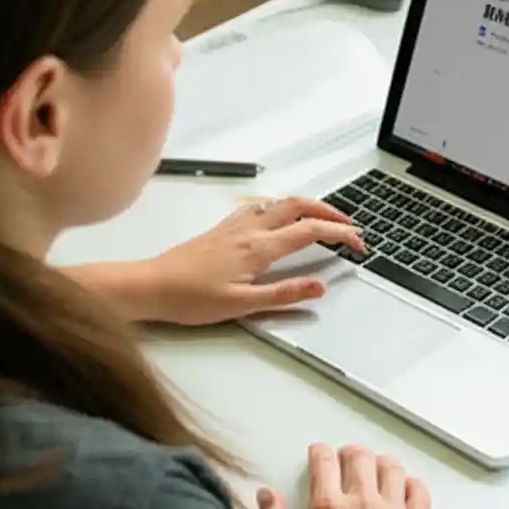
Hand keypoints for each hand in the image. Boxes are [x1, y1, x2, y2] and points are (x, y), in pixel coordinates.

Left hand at [136, 196, 365, 324]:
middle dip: (329, 210)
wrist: (150, 286)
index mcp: (259, 248)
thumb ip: (283, 293)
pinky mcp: (223, 230)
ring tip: (323, 219)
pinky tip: (281, 219)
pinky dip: (282, 208)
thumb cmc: (190, 298)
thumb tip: (319, 286)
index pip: (310, 231)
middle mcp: (249, 230)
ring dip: (307, 205)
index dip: (340, 233)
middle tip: (349, 225)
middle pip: (298, 205)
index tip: (358, 243)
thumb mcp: (242, 305)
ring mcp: (235, 227)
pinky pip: (260, 208)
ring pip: (279, 203)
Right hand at [258, 445, 430, 508]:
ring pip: (393, 468)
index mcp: (328, 507)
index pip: (324, 462)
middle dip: (352, 452)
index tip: (319, 453)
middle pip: (361, 457)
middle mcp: (363, 501)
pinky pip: (421, 491)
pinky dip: (412, 484)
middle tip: (348, 458)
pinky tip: (405, 488)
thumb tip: (266, 493)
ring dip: (382, 463)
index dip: (320, 452)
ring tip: (377, 469)